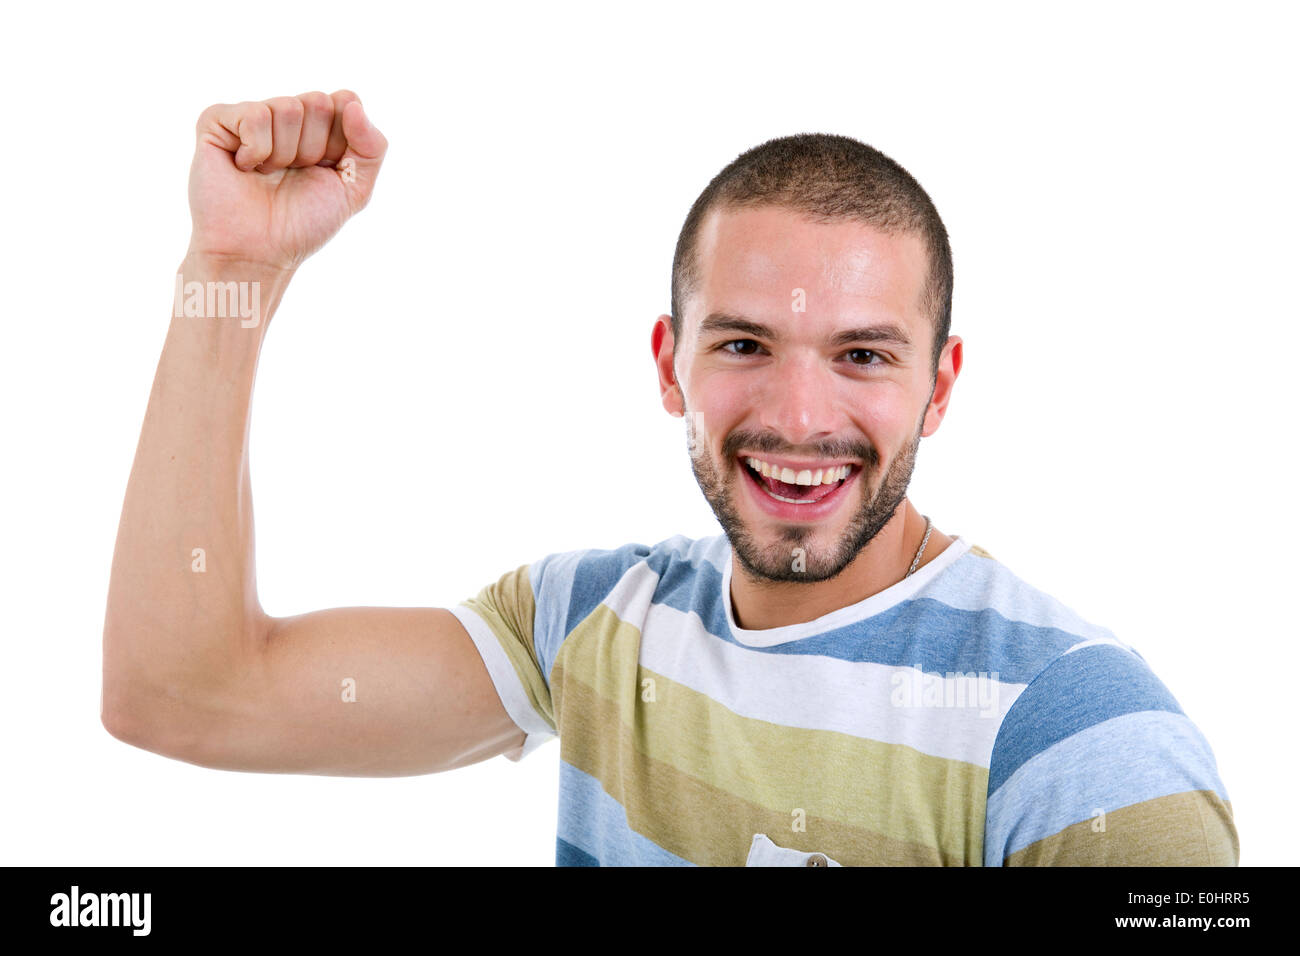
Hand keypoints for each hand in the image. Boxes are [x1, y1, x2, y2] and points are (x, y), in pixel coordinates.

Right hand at [186, 90, 387, 272]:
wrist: (258, 252)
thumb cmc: (302, 224)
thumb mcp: (354, 189)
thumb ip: (372, 146)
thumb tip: (352, 104)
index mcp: (320, 128)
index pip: (346, 100)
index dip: (342, 141)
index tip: (328, 169)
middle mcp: (287, 117)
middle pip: (319, 102)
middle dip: (313, 148)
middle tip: (293, 174)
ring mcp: (252, 117)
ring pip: (288, 108)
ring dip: (284, 154)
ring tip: (267, 175)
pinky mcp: (218, 121)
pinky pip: (255, 115)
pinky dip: (257, 150)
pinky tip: (244, 168)